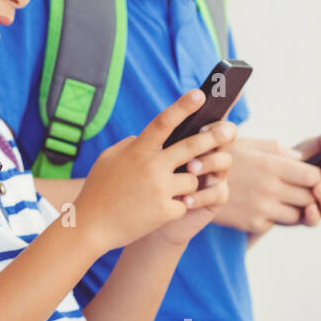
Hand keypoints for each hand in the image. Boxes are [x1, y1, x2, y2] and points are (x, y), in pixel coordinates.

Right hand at [74, 88, 236, 251]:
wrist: (89, 226)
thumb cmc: (98, 190)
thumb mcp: (108, 159)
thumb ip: (130, 145)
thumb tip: (145, 136)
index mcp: (137, 150)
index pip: (164, 121)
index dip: (183, 106)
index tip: (200, 94)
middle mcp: (151, 166)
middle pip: (192, 146)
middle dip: (214, 136)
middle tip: (230, 130)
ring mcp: (160, 189)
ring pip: (193, 178)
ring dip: (188, 183)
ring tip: (171, 191)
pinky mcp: (166, 211)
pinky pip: (186, 203)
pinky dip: (177, 206)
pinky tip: (160, 211)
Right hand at [210, 137, 320, 234]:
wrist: (188, 183)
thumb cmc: (219, 158)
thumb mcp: (246, 144)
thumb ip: (277, 149)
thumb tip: (300, 159)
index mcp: (270, 165)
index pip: (314, 176)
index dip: (317, 176)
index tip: (310, 174)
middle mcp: (269, 188)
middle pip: (310, 197)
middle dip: (310, 192)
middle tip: (299, 186)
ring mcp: (261, 208)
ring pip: (297, 214)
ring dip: (295, 207)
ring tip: (281, 196)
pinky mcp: (252, 223)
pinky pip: (275, 223)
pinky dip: (273, 216)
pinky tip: (261, 205)